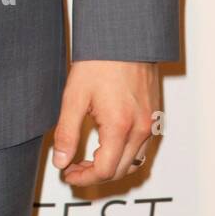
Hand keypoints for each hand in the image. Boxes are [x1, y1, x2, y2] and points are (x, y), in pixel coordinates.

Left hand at [51, 60, 159, 184]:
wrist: (123, 37)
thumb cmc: (99, 61)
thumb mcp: (75, 97)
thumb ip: (67, 133)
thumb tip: (61, 161)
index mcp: (120, 126)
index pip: (105, 171)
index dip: (84, 177)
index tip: (68, 172)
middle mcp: (140, 128)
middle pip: (121, 171)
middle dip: (95, 175)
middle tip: (73, 167)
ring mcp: (150, 122)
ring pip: (134, 162)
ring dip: (111, 167)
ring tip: (87, 158)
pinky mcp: (153, 115)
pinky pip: (142, 147)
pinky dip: (124, 154)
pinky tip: (106, 144)